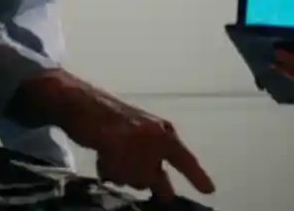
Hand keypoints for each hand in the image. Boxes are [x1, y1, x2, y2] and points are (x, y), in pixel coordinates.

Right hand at [10, 70, 214, 201]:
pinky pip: (115, 176)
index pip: (184, 158)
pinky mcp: (114, 148)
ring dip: (124, 174)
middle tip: (151, 188)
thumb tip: (160, 188)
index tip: (210, 191)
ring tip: (113, 156)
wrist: (83, 102)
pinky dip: (108, 170)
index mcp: (163, 132)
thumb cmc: (112, 115)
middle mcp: (154, 138)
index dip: (197, 175)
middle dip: (154, 187)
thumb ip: (153, 155)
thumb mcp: (141, 131)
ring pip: (134, 180)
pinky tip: (104, 155)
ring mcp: (134, 144)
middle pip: (157, 179)